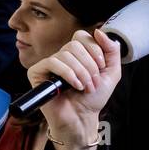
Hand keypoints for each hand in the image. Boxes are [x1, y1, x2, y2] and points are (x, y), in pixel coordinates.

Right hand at [28, 28, 120, 142]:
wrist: (82, 118)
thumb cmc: (92, 99)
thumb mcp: (111, 72)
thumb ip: (111, 51)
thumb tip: (99, 31)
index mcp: (77, 54)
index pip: (82, 37)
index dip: (94, 50)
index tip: (100, 68)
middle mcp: (62, 57)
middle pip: (74, 45)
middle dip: (89, 66)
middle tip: (92, 82)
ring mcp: (49, 64)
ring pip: (66, 54)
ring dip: (81, 73)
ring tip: (84, 87)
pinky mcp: (37, 73)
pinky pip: (52, 62)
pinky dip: (68, 73)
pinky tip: (74, 85)